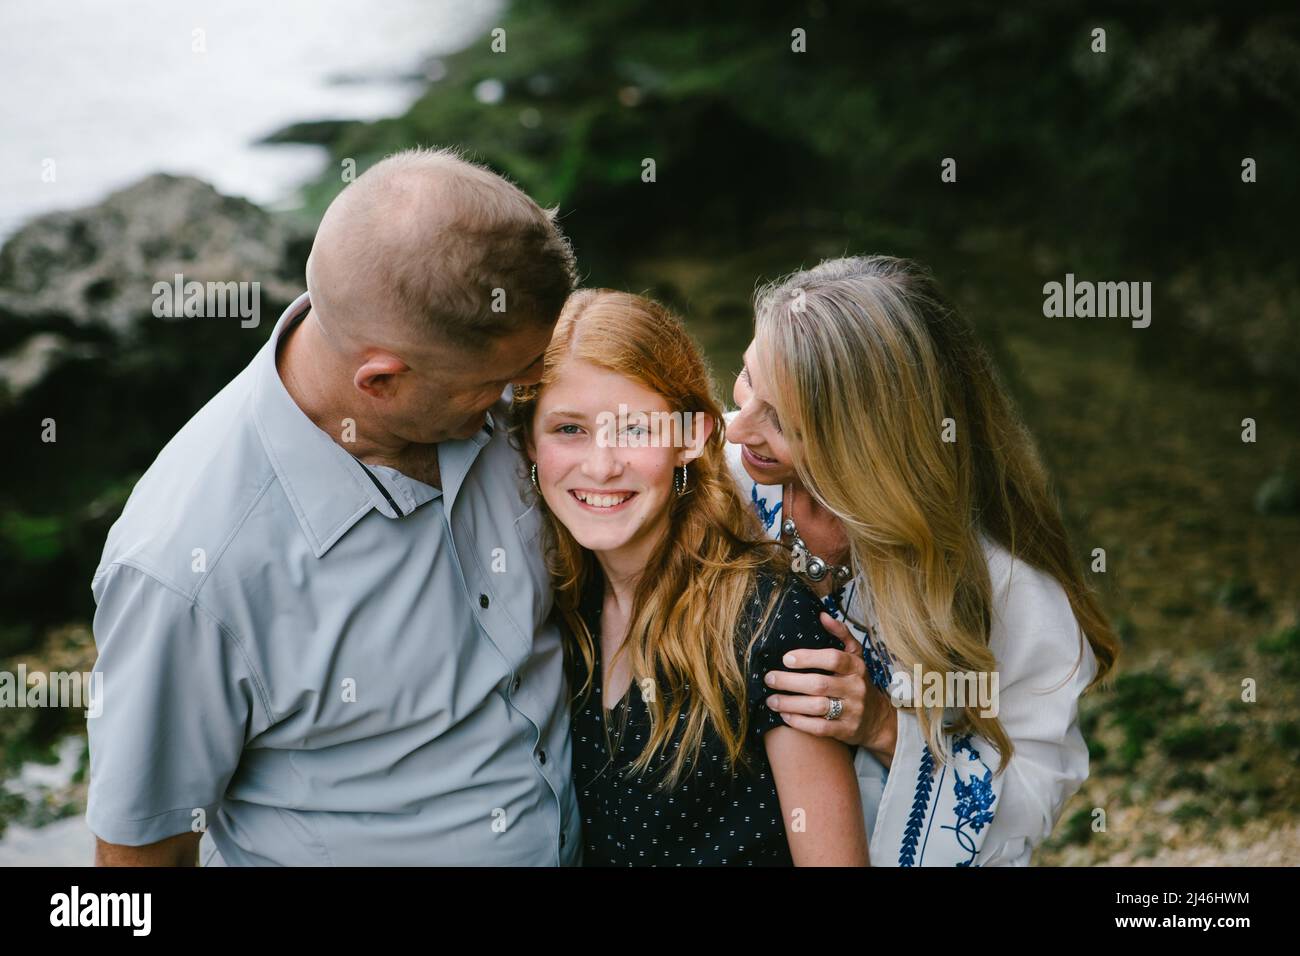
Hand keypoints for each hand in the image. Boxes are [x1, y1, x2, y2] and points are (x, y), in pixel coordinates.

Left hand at [764, 612, 898, 766]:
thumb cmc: (857, 682)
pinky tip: (784, 715)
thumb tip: (822, 615)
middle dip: (790, 682)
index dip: (809, 658)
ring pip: (817, 707)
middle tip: (769, 678)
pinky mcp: (846, 730)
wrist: (877, 719)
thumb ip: (841, 634)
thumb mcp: (855, 656)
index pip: (833, 659)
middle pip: (819, 684)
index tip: (786, 658)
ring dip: (790, 703)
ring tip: (771, 700)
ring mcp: (852, 711)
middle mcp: (856, 688)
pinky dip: (799, 722)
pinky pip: (819, 728)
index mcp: (856, 667)